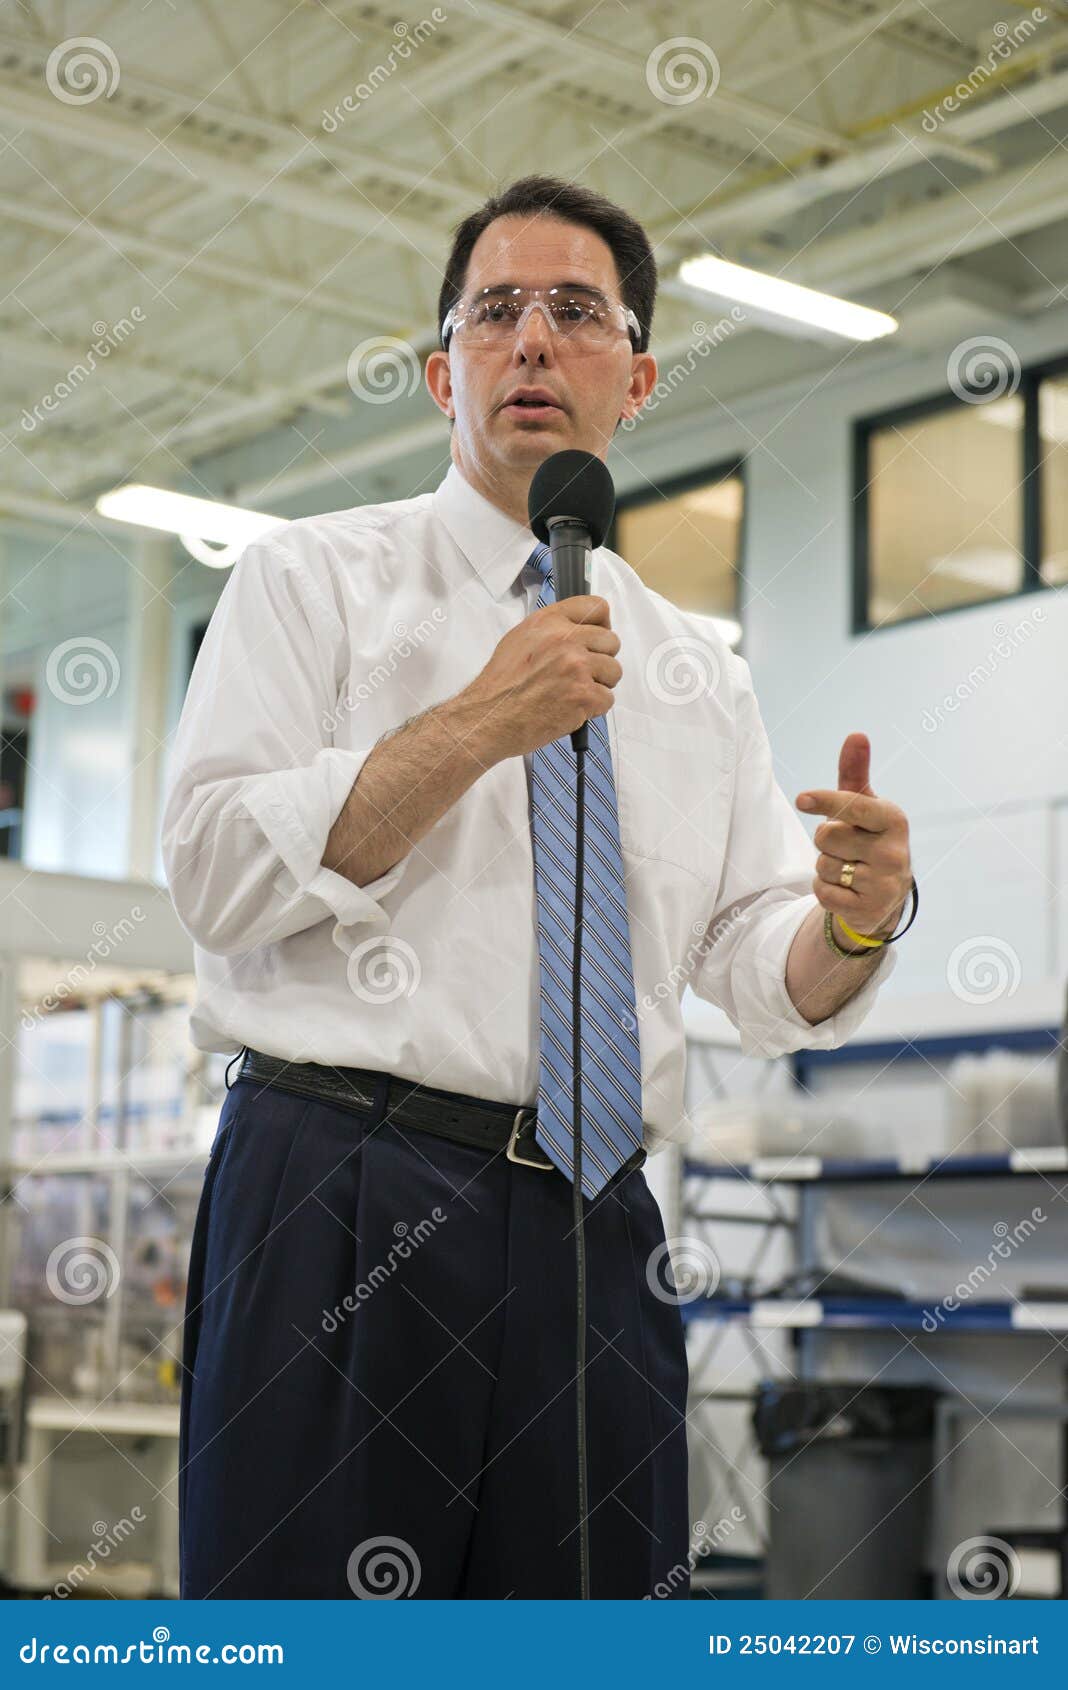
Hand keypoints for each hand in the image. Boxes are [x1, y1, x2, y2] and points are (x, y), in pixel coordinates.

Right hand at [463, 596, 621, 759]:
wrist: (490, 718)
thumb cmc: (500, 686)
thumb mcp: (520, 640)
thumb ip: (552, 630)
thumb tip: (579, 629)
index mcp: (549, 622)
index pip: (596, 607)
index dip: (601, 625)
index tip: (596, 638)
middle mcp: (565, 639)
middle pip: (611, 641)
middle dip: (600, 660)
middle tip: (580, 674)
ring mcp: (576, 666)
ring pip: (614, 671)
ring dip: (599, 685)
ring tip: (573, 692)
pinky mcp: (584, 694)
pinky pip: (607, 698)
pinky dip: (593, 708)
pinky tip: (571, 708)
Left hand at [795, 732, 911, 941]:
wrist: (884, 896)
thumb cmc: (866, 838)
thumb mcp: (862, 807)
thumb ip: (855, 773)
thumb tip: (857, 735)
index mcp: (893, 820)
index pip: (853, 806)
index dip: (825, 801)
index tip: (802, 799)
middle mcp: (894, 852)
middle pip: (827, 837)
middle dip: (825, 841)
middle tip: (844, 847)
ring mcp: (885, 884)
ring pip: (823, 866)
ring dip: (825, 868)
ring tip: (847, 869)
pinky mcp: (870, 910)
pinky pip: (823, 893)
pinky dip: (825, 892)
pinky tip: (844, 890)